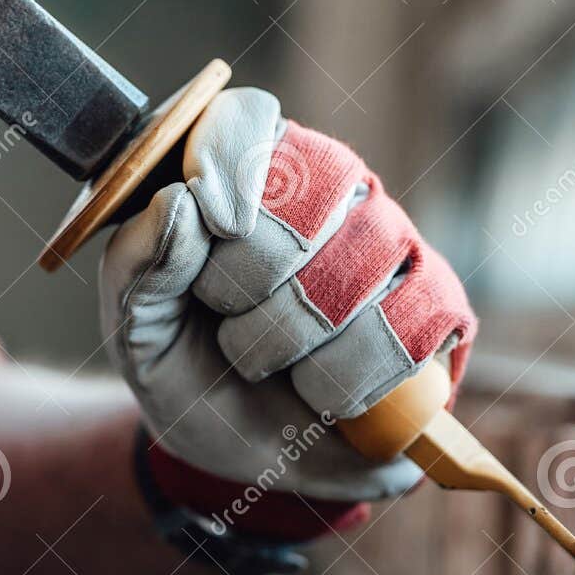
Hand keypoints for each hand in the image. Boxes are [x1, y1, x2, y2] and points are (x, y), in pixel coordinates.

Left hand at [102, 88, 474, 518]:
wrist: (239, 454)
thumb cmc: (186, 369)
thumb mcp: (137, 328)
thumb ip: (139, 265)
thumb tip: (177, 204)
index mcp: (244, 174)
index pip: (248, 120)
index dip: (231, 162)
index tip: (214, 222)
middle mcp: (327, 188)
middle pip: (310, 189)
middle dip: (251, 277)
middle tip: (227, 319)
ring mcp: (391, 240)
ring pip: (358, 263)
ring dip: (293, 339)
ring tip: (269, 364)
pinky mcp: (438, 299)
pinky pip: (416, 317)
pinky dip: (354, 373)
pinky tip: (325, 393)